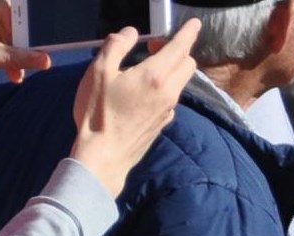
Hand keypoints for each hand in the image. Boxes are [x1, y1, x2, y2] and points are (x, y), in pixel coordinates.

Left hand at [0, 0, 48, 79]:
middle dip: (12, 48)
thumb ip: (15, 57)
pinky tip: (0, 67)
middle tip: (22, 66)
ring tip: (12, 73)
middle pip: (2, 23)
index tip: (32, 49)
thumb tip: (46, 60)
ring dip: (4, 54)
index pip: (6, 11)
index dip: (19, 32)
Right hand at [68, 22, 199, 197]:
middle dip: (178, 50)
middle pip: (187, 64)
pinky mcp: (164, 122)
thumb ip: (116, 46)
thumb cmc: (98, 112)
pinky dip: (164, 87)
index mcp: (154, 76)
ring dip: (171, 68)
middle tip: (155, 45)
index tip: (195, 24)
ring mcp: (169, 110)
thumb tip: (130, 33)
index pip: (179, 48)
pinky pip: (171, 98)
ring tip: (145, 65)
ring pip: (180, 82)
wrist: (105, 154)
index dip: (188, 33)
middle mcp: (169, 92)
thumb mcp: (98, 71)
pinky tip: (143, 90)